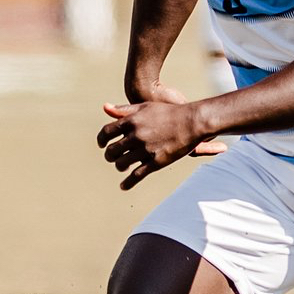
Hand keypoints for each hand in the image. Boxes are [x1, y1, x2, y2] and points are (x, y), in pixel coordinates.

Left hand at [97, 102, 224, 189]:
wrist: (192, 122)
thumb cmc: (169, 112)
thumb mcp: (145, 107)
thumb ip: (124, 109)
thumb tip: (105, 107)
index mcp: (131, 121)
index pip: (106, 132)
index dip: (101, 140)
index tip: (102, 145)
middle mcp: (136, 135)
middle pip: (112, 151)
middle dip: (110, 156)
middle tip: (113, 157)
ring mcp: (145, 150)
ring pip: (122, 164)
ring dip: (119, 167)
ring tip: (122, 167)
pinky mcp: (156, 162)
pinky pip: (136, 176)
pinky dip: (127, 183)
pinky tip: (123, 186)